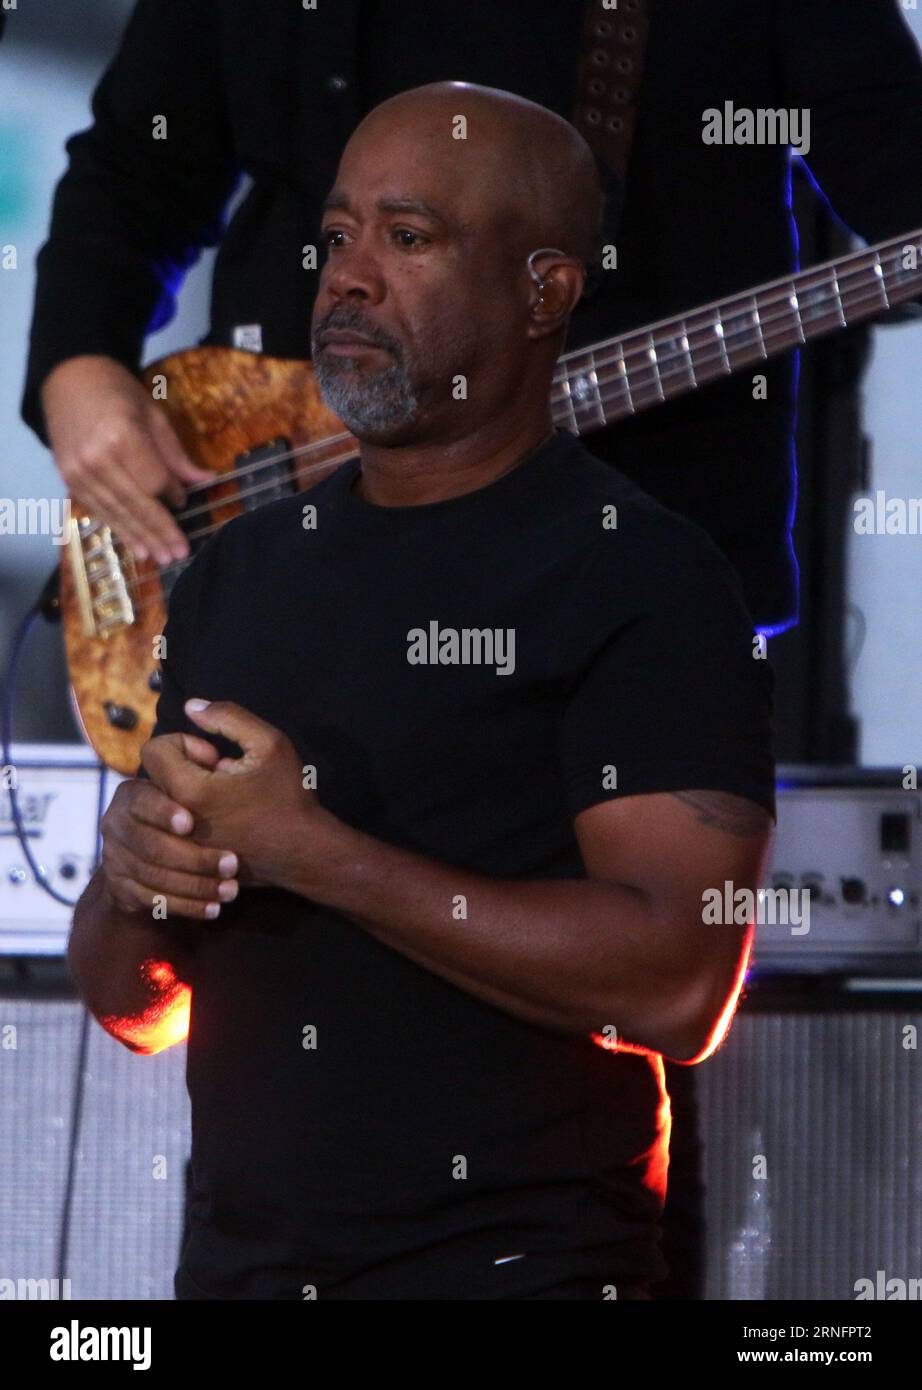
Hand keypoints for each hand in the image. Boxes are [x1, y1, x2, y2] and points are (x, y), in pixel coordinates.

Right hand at [41, 354, 213, 565]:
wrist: (69, 378)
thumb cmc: (118, 392)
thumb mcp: (153, 415)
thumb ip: (175, 455)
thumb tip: (205, 482)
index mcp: (121, 438)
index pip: (154, 481)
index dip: (173, 495)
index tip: (185, 502)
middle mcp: (96, 460)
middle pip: (136, 504)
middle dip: (160, 531)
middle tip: (179, 554)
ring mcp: (78, 473)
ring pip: (116, 512)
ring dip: (140, 537)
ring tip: (160, 558)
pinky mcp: (68, 480)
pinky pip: (98, 511)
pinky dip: (118, 529)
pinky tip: (136, 546)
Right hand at [100, 771, 239, 920]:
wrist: (158, 853)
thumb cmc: (189, 810)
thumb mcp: (194, 779)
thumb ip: (201, 762)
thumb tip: (217, 758)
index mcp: (132, 793)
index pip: (143, 800)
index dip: (163, 811)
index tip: (191, 823)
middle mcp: (115, 823)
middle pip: (150, 845)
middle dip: (194, 857)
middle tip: (232, 864)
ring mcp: (114, 857)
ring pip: (154, 876)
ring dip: (196, 885)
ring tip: (231, 890)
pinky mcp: (121, 887)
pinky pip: (153, 900)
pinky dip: (186, 906)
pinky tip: (213, 908)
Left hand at [139, 700, 341, 889]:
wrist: (305, 853)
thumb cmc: (289, 797)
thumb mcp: (269, 743)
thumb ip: (227, 717)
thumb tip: (191, 706)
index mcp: (190, 790)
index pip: (153, 750)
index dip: (184, 743)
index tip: (214, 756)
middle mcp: (176, 822)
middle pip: (156, 775)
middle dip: (185, 767)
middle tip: (221, 776)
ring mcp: (181, 845)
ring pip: (163, 802)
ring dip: (188, 791)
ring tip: (222, 798)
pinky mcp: (189, 861)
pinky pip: (173, 826)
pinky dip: (192, 814)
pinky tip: (223, 818)